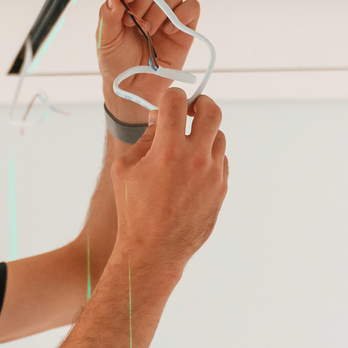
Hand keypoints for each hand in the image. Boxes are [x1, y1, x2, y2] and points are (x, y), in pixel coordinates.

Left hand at [96, 0, 201, 122]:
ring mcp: (169, 15)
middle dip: (146, 0)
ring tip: (150, 31)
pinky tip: (169, 30)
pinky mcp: (185, 28)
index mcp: (130, 3)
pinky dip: (183, 14)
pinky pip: (192, 7)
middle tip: (136, 24)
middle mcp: (150, 5)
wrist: (134, 87)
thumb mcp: (105, 39)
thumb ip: (108, 15)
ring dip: (161, 9)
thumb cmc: (118, 62)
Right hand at [110, 87, 227, 278]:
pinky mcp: (221, 188)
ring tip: (187, 145)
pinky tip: (192, 168)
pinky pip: (221, 160)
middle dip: (201, 103)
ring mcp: (213, 175)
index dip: (171, 96)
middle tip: (191, 109)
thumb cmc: (133, 210)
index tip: (168, 103)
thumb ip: (145, 138)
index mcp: (169, 150)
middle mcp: (196, 159)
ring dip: (204, 133)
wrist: (154, 250)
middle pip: (213, 111)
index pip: (178, 101)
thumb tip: (161, 119)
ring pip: (219, 136)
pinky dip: (209, 157)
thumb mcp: (125, 168)